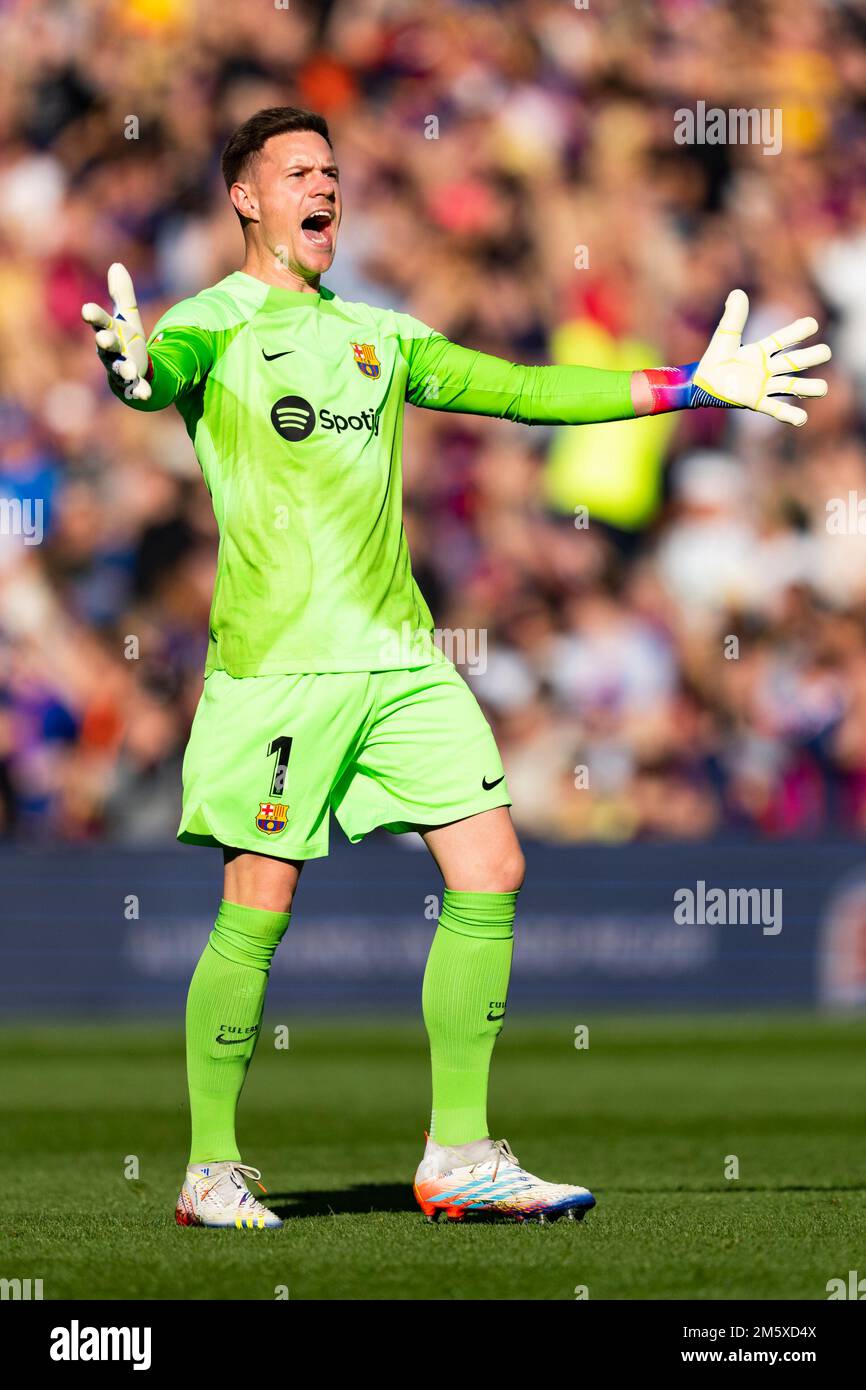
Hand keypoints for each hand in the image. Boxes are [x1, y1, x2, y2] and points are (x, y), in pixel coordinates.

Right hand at [82, 263, 151, 400]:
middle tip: (103, 338)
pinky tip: (146, 394)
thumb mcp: (127, 317)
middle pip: (106, 346)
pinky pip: (135, 388)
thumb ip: (123, 295)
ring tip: (129, 371)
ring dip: (123, 370)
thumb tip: (117, 265)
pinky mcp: (133, 384)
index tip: (87, 309)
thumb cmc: (125, 340)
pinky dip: (140, 391)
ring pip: (119, 369)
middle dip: (105, 342)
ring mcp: (120, 368)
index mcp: (108, 331)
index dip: (93, 316)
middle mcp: (110, 351)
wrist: (132, 370)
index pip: (98, 321)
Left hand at [693, 288, 830, 426]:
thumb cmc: (713, 360)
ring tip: (822, 388)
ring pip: (793, 386)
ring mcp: (764, 386)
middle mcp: (768, 368)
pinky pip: (776, 410)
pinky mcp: (757, 402)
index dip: (798, 331)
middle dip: (812, 357)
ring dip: (809, 387)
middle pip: (796, 362)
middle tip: (825, 352)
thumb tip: (737, 293)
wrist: (700, 385)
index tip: (811, 324)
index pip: (784, 339)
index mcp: (761, 351)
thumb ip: (733, 317)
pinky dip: (790, 415)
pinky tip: (802, 419)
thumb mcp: (725, 337)